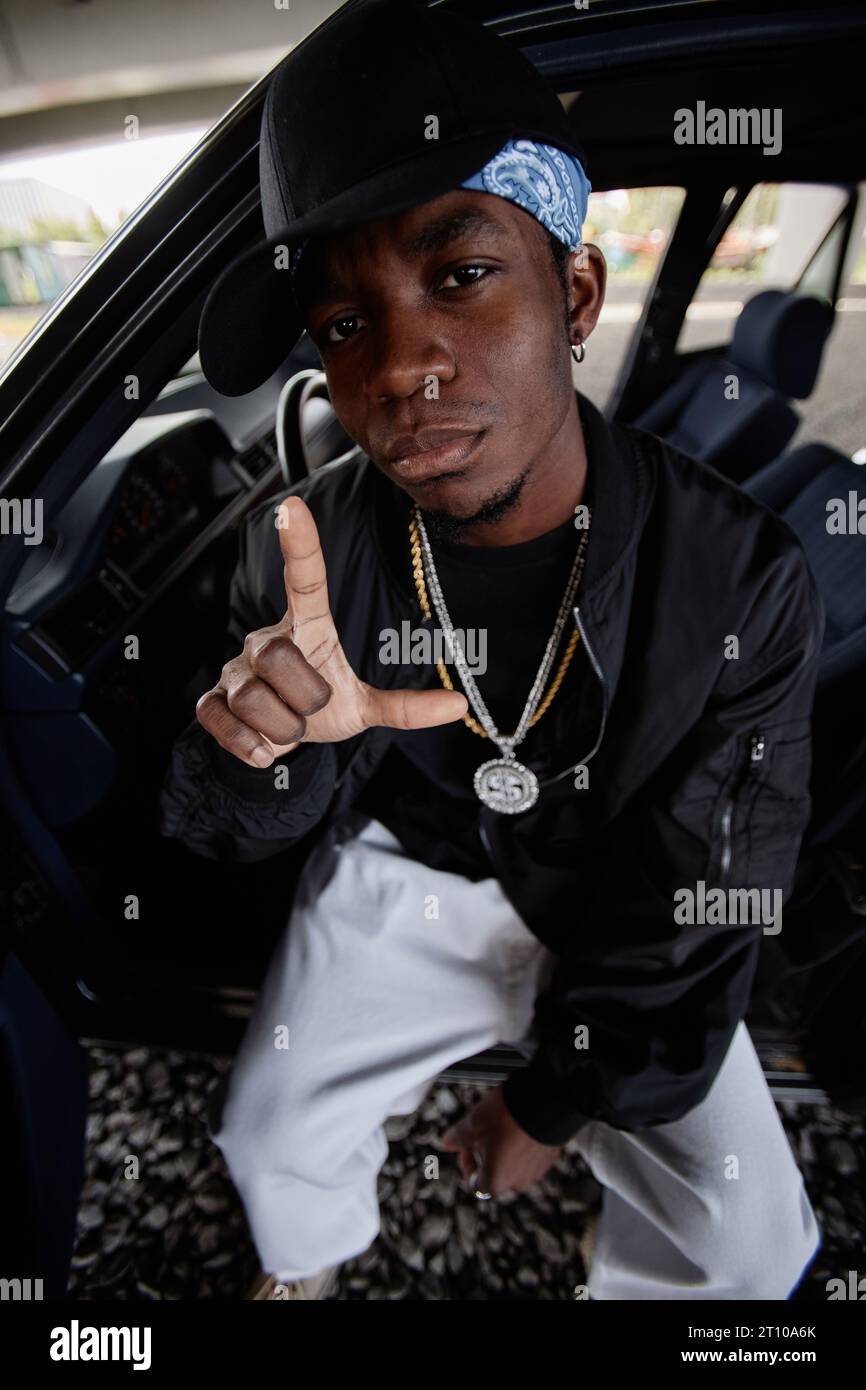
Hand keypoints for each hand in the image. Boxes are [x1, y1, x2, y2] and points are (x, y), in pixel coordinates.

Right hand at [196, 495, 467, 765]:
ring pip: (255, 700)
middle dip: (305, 700)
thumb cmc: (320, 709)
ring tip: (288, 726)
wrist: (277, 744)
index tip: (293, 507)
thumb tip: (457, 705)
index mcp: (307, 628)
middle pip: (281, 660)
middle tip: (310, 710)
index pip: (304, 580)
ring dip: (282, 728)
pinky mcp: (212, 701)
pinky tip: (263, 748)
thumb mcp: (364, 707)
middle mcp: (266, 640)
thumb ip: (406, 707)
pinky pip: (226, 723)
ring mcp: (236, 669)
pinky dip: (250, 745)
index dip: (299, 544)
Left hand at [440, 1085, 561, 1196]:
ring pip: (514, 1164)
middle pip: (495, 1173)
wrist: (549, 1101)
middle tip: (484, 1130)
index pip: (474, 1183)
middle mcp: (517, 1182)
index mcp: (495, 1180)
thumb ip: (458, 1136)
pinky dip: (523, 1145)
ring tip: (503, 1124)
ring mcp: (536, 1171)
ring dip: (506, 1149)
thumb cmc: (509, 1115)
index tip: (466, 1143)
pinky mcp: (550, 1157)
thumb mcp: (474, 1122)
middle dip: (487, 1153)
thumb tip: (447, 1143)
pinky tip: (520, 1124)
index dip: (466, 1162)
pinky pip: (531, 1156)